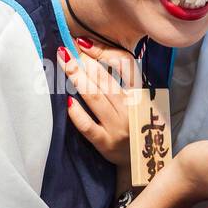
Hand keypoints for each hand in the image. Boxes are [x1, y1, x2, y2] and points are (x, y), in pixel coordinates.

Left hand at [58, 38, 142, 167]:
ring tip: (64, 63)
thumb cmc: (137, 128)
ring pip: (95, 98)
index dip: (105, 52)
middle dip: (83, 62)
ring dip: (78, 79)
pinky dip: (77, 114)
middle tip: (66, 49)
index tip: (85, 43)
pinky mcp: (105, 143)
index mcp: (140, 96)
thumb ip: (124, 84)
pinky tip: (67, 102)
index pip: (126, 66)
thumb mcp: (140, 104)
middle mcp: (130, 109)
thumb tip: (95, 59)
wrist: (143, 163)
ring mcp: (117, 127)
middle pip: (105, 79)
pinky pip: (88, 126)